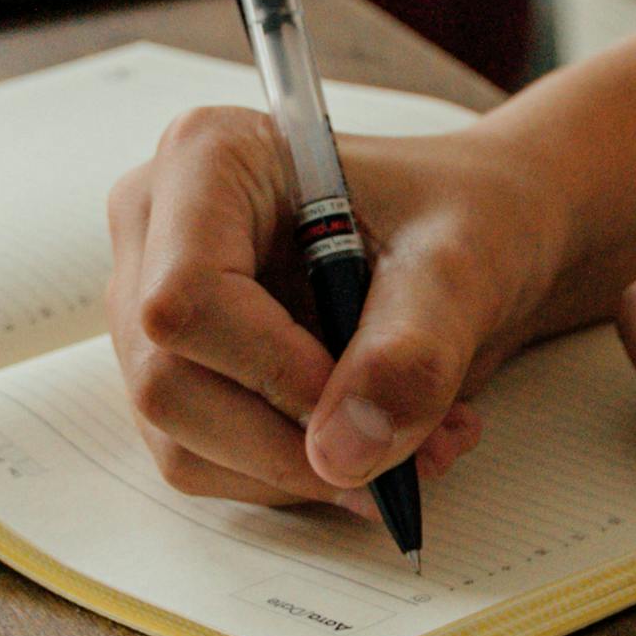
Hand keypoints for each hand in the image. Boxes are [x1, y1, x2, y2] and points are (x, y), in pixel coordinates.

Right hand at [106, 112, 560, 512]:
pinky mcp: (178, 369)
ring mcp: (153, 304)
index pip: (185, 295)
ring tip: (419, 446)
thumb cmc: (469, 216)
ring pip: (179, 440)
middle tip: (415, 452)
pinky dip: (295, 478)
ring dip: (303, 473)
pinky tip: (376, 446)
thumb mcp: (462, 267)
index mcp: (210, 157)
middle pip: (167, 381)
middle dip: (292, 443)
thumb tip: (340, 455)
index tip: (365, 405)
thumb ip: (408, 353)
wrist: (483, 238)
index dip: (271, 370)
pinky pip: (203, 460)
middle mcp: (158, 226)